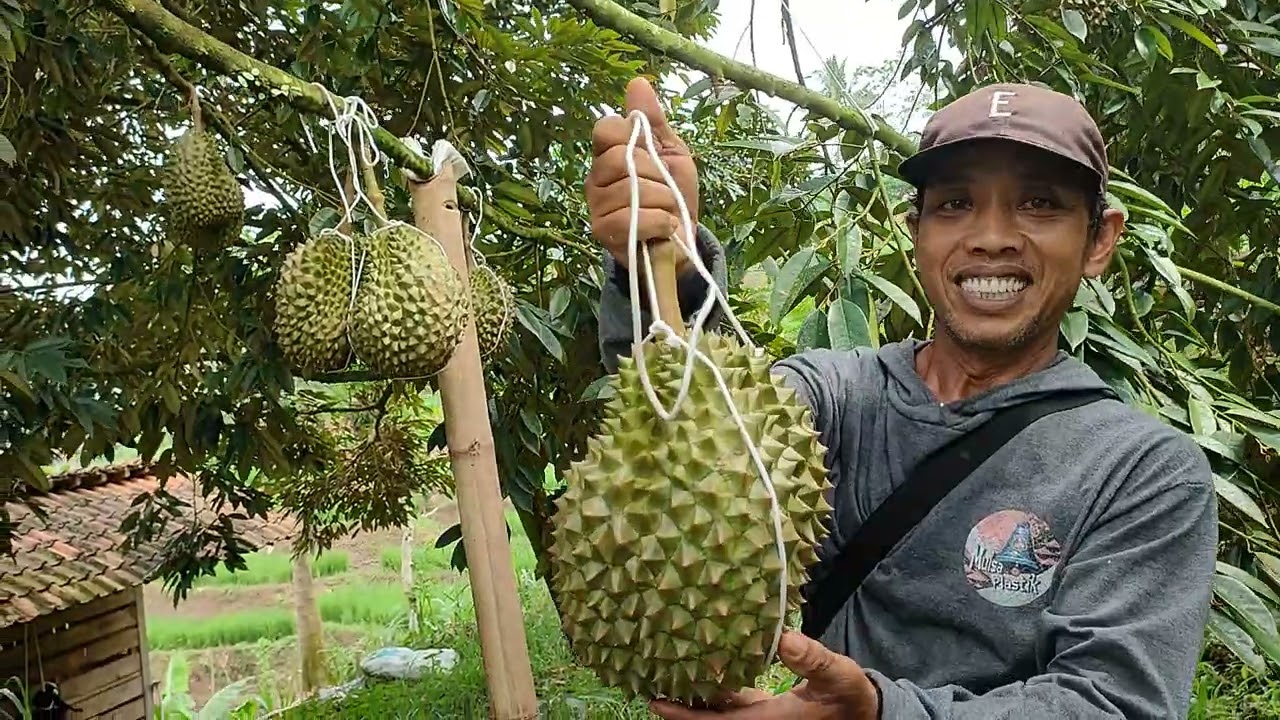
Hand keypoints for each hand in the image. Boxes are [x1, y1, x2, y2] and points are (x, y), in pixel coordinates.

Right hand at [585, 76, 699, 274]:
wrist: (683, 240)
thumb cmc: (674, 194)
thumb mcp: (672, 153)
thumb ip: (654, 122)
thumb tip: (638, 82)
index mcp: (609, 154)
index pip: (606, 128)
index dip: (631, 136)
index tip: (650, 152)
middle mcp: (595, 178)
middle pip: (620, 158)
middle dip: (656, 174)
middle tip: (666, 188)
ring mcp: (596, 206)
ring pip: (629, 190)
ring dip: (662, 201)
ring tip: (667, 211)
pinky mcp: (603, 232)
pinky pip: (630, 219)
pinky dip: (658, 221)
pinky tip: (666, 226)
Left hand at [648, 631, 881, 719]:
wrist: (866, 714)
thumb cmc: (850, 697)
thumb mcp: (836, 675)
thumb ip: (812, 659)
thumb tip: (783, 638)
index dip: (686, 714)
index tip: (655, 701)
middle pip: (710, 717)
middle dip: (680, 704)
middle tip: (649, 682)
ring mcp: (761, 717)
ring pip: (719, 710)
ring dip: (696, 694)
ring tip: (667, 670)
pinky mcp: (767, 709)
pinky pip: (733, 702)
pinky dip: (716, 688)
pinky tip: (705, 667)